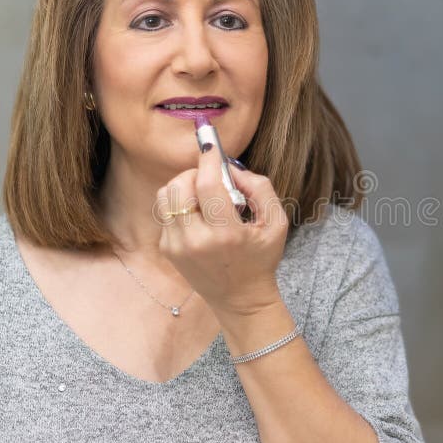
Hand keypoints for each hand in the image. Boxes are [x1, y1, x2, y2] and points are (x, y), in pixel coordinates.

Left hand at [155, 145, 288, 317]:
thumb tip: (232, 168)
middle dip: (195, 173)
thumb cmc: (261, 258)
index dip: (209, 158)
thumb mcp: (277, 223)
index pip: (208, 185)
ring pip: (167, 196)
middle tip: (212, 179)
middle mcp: (196, 241)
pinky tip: (199, 216)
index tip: (210, 143)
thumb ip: (260, 188)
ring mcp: (177, 247)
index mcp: (226, 235)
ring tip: (204, 197)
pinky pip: (166, 211)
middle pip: (180, 186)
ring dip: (185, 187)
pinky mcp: (167, 249)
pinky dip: (181, 204)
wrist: (240, 299)